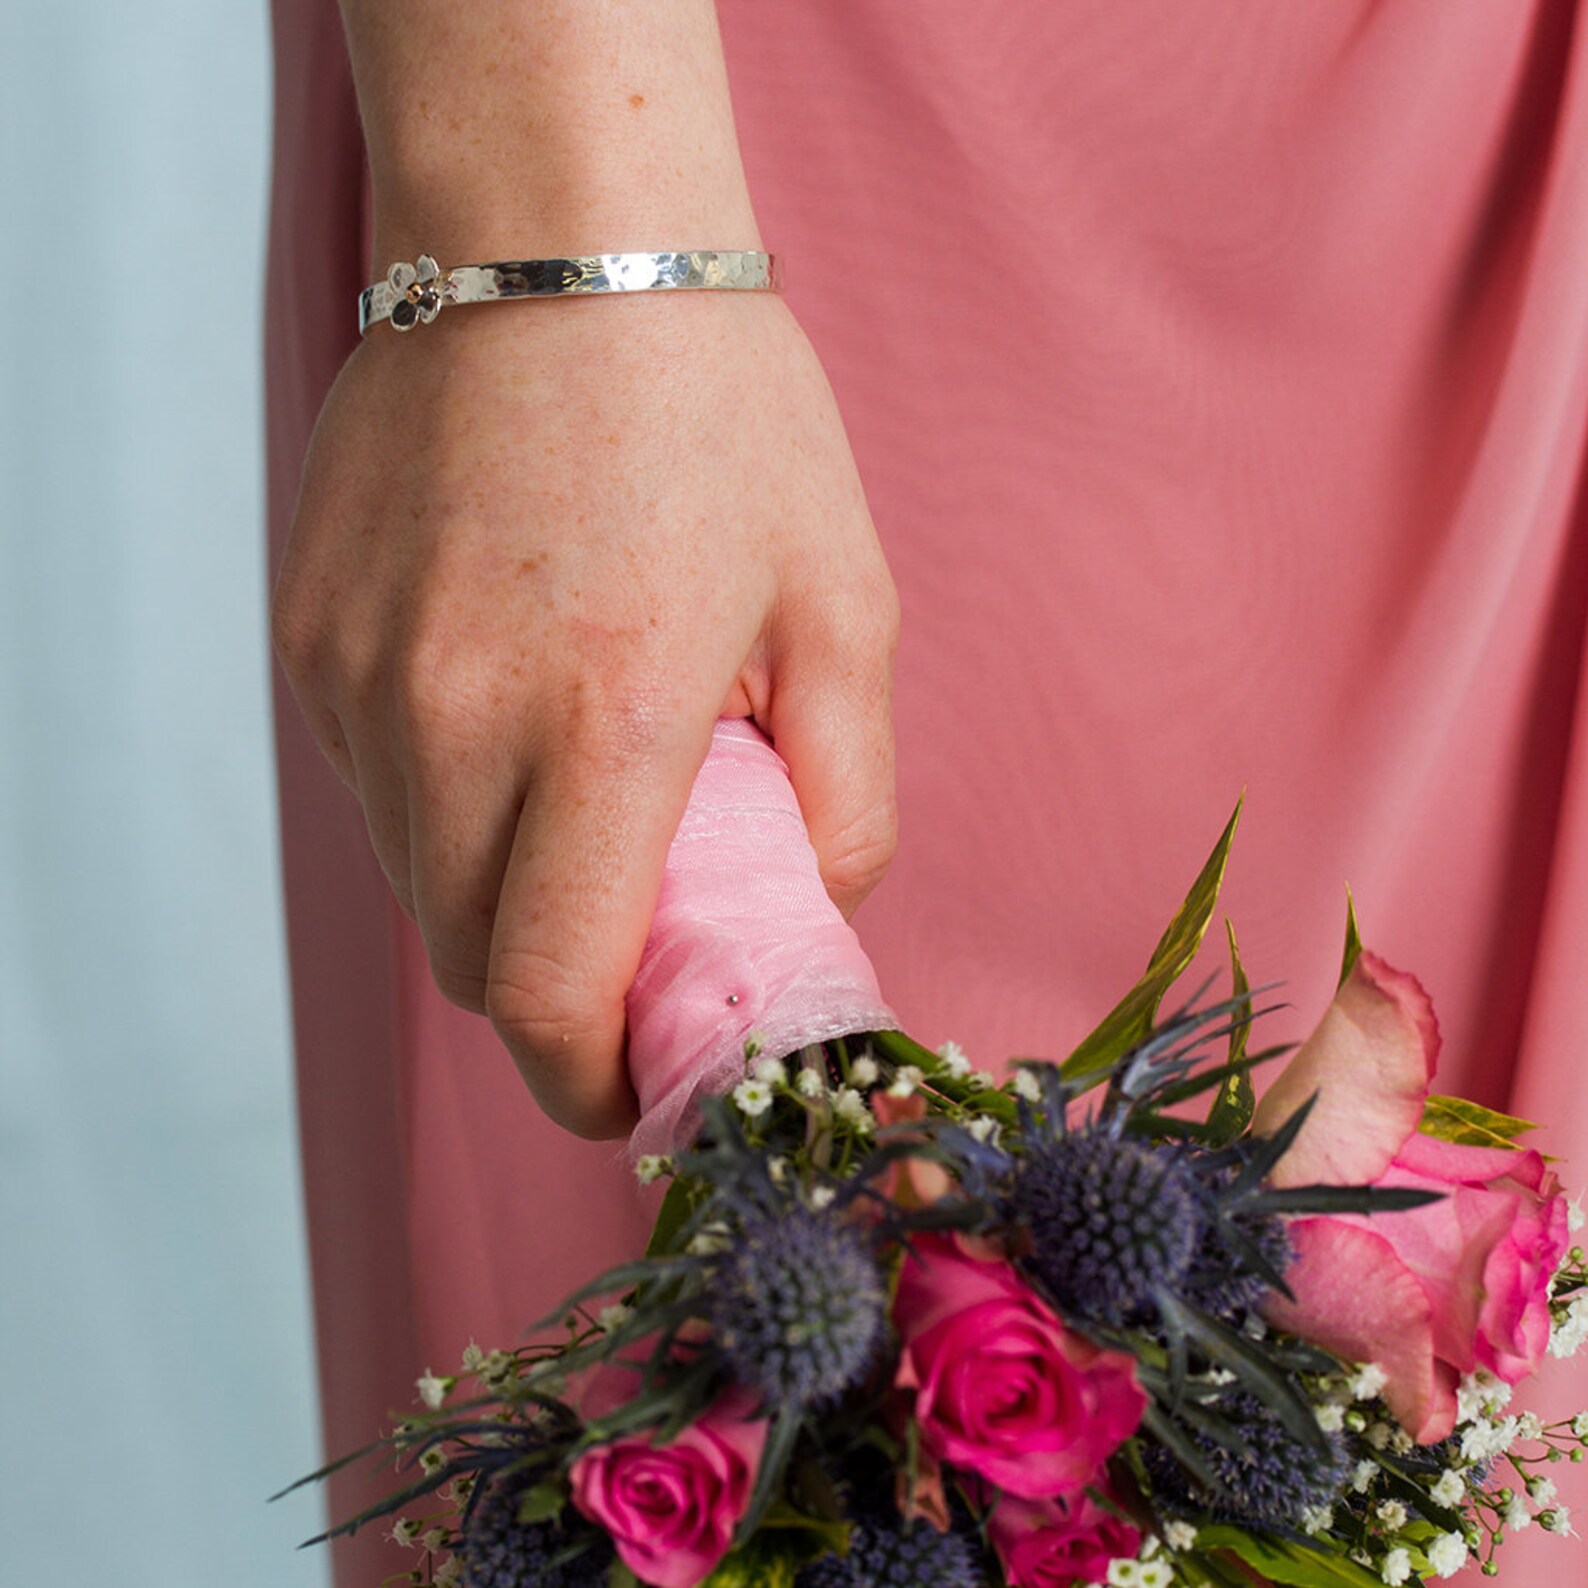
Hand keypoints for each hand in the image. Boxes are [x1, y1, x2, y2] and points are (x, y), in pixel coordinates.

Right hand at [271, 291, 897, 1137]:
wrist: (561, 245)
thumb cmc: (724, 421)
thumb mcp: (846, 608)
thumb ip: (847, 800)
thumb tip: (808, 916)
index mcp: (605, 720)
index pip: (548, 993)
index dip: (591, 1080)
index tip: (636, 1085)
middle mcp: (453, 716)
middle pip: (473, 960)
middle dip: (556, 990)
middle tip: (632, 931)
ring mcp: (362, 677)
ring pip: (415, 877)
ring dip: (498, 887)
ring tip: (577, 785)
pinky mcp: (310, 636)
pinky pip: (375, 781)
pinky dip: (444, 793)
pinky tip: (510, 699)